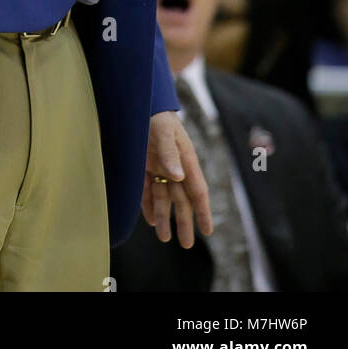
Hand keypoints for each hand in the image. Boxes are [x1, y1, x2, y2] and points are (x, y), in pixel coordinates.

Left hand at [141, 111, 212, 247]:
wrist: (139, 104)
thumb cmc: (157, 116)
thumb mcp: (165, 133)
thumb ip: (171, 154)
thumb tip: (178, 177)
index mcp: (186, 161)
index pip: (198, 191)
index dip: (203, 211)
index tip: (208, 230)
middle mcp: (175, 168)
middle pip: (181, 200)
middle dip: (184, 222)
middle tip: (186, 244)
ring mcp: (159, 168)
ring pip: (164, 198)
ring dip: (164, 217)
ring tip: (164, 237)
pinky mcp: (143, 167)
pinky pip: (147, 190)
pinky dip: (148, 205)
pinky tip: (150, 220)